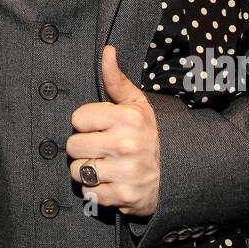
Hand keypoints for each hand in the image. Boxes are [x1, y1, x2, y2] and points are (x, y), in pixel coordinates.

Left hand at [66, 45, 160, 216]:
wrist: (175, 174)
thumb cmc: (147, 135)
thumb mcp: (137, 105)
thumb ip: (116, 80)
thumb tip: (107, 50)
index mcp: (127, 118)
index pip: (77, 118)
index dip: (86, 123)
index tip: (100, 127)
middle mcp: (126, 145)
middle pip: (73, 146)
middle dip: (83, 148)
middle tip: (101, 148)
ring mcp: (125, 173)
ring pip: (77, 171)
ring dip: (87, 171)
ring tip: (104, 165)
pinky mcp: (123, 197)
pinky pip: (89, 193)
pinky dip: (96, 190)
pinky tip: (111, 182)